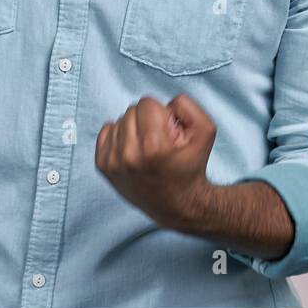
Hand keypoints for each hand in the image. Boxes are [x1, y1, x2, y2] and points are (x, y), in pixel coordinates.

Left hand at [95, 93, 217, 231]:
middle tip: (160, 143)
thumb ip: (187, 106)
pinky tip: (133, 151)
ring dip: (133, 129)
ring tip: (147, 149)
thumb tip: (163, 103)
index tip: (169, 133)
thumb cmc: (191, 165)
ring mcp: (112, 162)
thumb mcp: (205, 131)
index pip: (147, 103)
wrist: (178, 204)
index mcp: (153, 146)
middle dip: (147, 121)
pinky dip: (120, 137)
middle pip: (131, 110)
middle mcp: (129, 155)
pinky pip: (106, 131)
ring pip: (119, 120)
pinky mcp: (103, 167)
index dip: (162, 114)